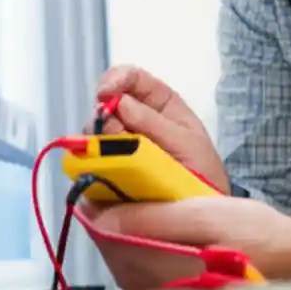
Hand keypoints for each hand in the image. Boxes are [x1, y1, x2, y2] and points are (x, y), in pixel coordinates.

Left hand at [81, 196, 290, 289]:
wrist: (289, 260)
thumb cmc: (253, 235)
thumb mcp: (201, 213)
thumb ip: (149, 217)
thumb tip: (101, 216)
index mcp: (151, 268)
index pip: (101, 230)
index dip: (99, 197)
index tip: (105, 173)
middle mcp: (147, 286)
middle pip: (107, 240)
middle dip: (111, 207)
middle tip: (126, 178)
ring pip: (121, 248)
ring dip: (126, 220)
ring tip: (145, 196)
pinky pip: (139, 259)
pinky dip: (142, 236)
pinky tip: (161, 220)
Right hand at [91, 66, 228, 192]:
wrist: (201, 212)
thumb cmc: (202, 171)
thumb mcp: (185, 143)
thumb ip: (153, 123)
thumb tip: (120, 103)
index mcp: (158, 103)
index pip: (130, 77)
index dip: (115, 79)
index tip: (105, 94)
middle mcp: (133, 119)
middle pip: (104, 105)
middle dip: (105, 117)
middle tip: (118, 139)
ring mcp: (118, 143)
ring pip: (93, 132)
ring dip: (101, 144)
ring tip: (124, 163)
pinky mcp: (105, 168)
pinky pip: (88, 160)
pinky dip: (93, 165)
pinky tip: (109, 175)